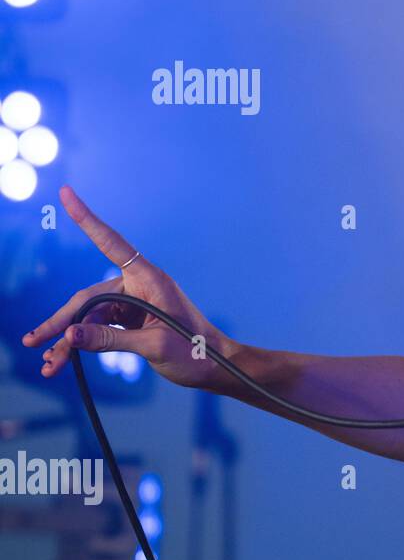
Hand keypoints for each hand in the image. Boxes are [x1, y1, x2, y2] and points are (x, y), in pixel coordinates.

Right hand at [22, 185, 238, 391]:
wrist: (214, 367)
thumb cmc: (195, 352)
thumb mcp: (154, 346)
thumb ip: (110, 339)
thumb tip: (70, 335)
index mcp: (150, 280)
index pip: (112, 244)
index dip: (87, 220)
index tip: (66, 193)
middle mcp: (138, 286)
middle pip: (88, 298)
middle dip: (61, 323)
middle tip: (33, 342)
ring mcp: (132, 303)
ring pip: (88, 316)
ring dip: (68, 340)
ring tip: (50, 366)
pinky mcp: (129, 319)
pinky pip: (97, 327)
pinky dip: (81, 343)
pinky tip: (62, 361)